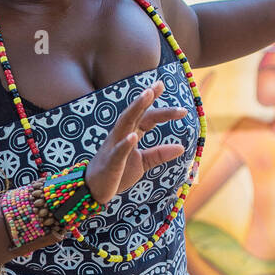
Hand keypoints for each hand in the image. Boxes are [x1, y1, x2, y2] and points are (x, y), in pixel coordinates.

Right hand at [84, 81, 187, 206]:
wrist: (92, 190)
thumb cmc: (117, 174)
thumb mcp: (142, 163)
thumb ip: (159, 154)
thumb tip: (181, 147)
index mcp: (130, 134)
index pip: (146, 117)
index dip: (162, 110)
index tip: (177, 103)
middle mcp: (121, 135)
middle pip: (136, 114)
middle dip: (147, 99)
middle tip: (160, 84)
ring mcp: (114, 147)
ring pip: (125, 123)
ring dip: (136, 108)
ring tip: (147, 95)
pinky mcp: (110, 162)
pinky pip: (118, 151)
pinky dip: (125, 143)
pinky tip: (133, 136)